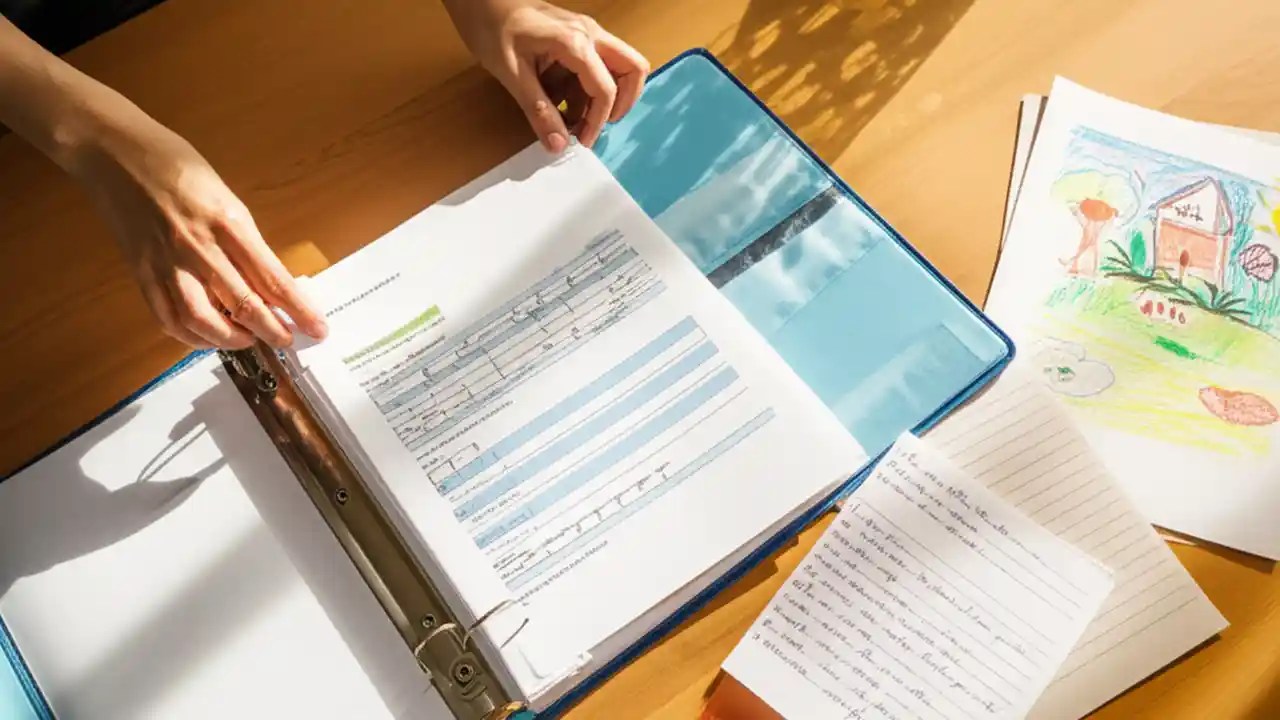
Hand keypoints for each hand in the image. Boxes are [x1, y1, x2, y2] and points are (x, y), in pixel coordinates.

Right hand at [73, 117, 328, 349]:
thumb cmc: (178, 167)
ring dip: (231, 340)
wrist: (114, 153)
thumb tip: (270, 282)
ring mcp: (167, 263)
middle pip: (243, 304)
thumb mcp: (227, 199)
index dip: (299, 310)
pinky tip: (209, 337)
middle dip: (272, 331)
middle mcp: (198, 247)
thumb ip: (246, 241)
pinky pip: (168, 318)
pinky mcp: (142, 274)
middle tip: (288, 341)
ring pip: (202, 320)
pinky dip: (191, 337)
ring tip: (249, 341)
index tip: (318, 329)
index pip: (272, 278)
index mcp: (228, 223)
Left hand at [444, 0, 649, 149]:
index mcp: (576, 43)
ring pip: (618, 67)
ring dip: (602, 97)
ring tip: (572, 119)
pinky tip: (560, 101)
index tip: (582, 142)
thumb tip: (558, 145)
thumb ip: (538, 111)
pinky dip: (587, 88)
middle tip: (596, 126)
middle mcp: (590, 34)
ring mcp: (586, 32)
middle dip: (622, 103)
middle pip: (632, 69)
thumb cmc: (491, 28)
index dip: (598, 121)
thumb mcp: (511, 74)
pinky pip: (597, 64)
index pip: (605, 89)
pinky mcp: (578, 36)